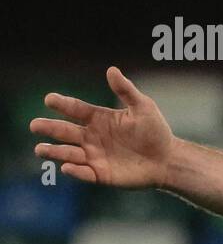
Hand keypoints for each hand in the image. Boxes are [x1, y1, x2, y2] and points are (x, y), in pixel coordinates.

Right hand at [30, 66, 173, 187]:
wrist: (167, 159)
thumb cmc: (155, 131)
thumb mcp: (143, 107)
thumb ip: (126, 90)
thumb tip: (111, 70)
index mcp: (98, 118)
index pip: (76, 109)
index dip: (62, 104)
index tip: (49, 99)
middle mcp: (91, 137)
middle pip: (65, 132)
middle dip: (49, 128)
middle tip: (34, 125)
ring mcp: (94, 156)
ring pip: (68, 153)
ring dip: (54, 152)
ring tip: (40, 149)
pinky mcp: (100, 174)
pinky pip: (83, 173)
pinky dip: (74, 170)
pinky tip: (66, 166)